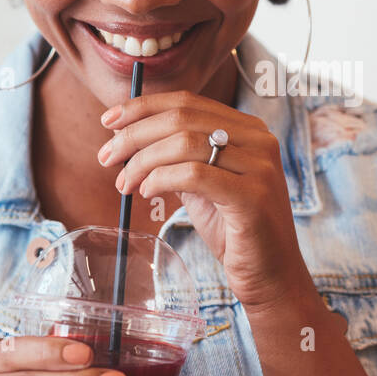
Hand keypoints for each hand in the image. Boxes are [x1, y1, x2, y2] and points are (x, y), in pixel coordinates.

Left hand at [99, 89, 311, 311]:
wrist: (270, 274)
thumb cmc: (233, 229)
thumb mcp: (202, 184)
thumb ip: (177, 157)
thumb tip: (127, 135)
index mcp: (248, 130)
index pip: (188, 101)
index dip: (143, 107)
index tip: (109, 120)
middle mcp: (259, 140)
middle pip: (182, 118)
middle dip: (134, 135)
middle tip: (106, 157)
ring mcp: (259, 167)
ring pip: (184, 143)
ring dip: (143, 161)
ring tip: (125, 184)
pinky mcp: (253, 196)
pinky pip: (194, 175)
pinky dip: (161, 179)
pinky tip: (147, 192)